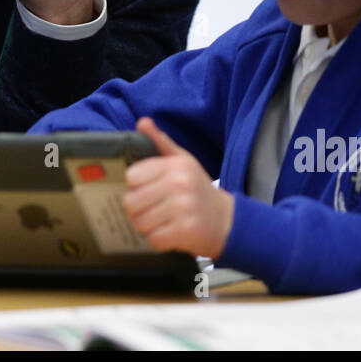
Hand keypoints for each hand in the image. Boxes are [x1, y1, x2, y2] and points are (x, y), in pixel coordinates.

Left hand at [122, 117, 233, 258]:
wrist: (229, 221)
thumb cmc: (199, 190)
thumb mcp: (184, 162)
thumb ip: (160, 142)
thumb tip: (143, 122)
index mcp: (176, 166)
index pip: (132, 177)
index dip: (136, 187)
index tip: (148, 190)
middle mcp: (180, 184)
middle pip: (131, 202)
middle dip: (139, 210)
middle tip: (154, 210)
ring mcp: (183, 208)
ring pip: (140, 223)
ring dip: (148, 226)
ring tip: (164, 221)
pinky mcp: (186, 231)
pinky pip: (154, 239)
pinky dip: (159, 240)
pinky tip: (171, 232)